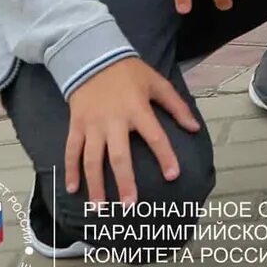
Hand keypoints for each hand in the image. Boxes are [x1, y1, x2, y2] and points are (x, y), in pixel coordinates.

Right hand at [62, 58, 199, 206]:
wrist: (93, 59)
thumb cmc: (130, 74)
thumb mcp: (158, 83)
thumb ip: (177, 106)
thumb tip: (195, 128)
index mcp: (137, 110)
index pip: (155, 136)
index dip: (165, 156)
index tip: (173, 176)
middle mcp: (113, 121)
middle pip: (119, 156)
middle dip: (124, 182)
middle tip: (130, 205)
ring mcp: (92, 125)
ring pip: (92, 160)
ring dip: (95, 185)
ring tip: (99, 208)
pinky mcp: (76, 126)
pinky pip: (71, 151)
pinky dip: (70, 171)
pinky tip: (72, 189)